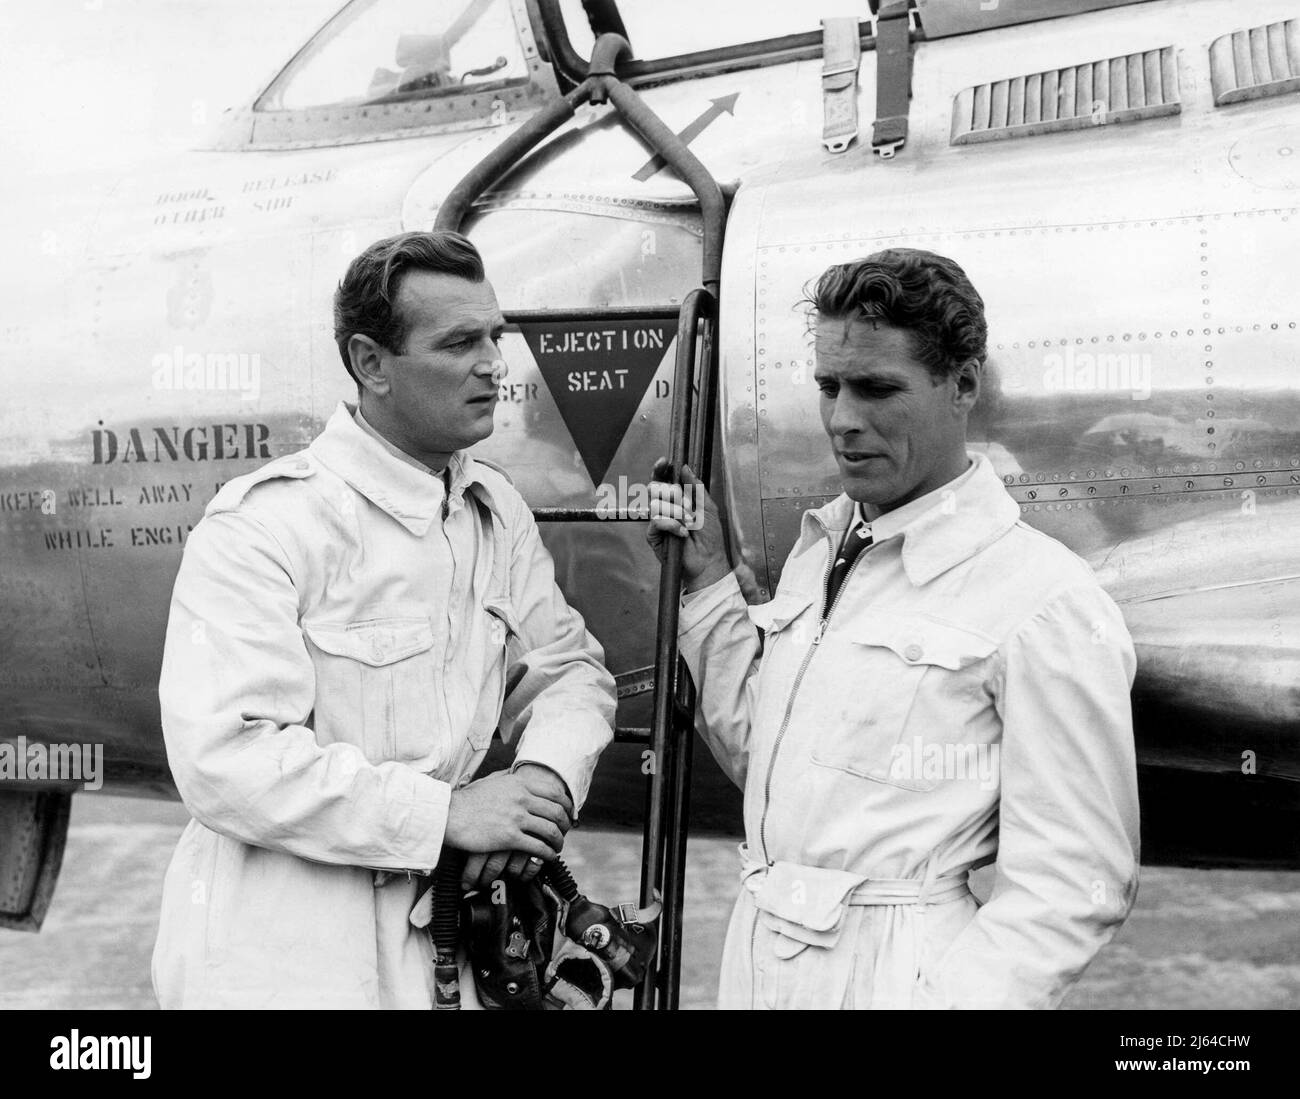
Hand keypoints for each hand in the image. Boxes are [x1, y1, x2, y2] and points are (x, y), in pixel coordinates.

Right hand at [443, 769, 571, 867]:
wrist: (448, 814)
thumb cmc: (467, 800)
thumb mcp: (490, 781)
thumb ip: (507, 777)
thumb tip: (517, 773)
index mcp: (519, 783)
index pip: (554, 793)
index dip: (567, 805)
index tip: (569, 813)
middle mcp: (521, 798)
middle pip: (556, 812)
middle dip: (565, 824)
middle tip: (565, 832)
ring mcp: (516, 817)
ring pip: (550, 830)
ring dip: (558, 841)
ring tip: (557, 847)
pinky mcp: (509, 837)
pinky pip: (538, 847)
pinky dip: (547, 853)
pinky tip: (547, 857)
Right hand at [646, 459, 730, 593]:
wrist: (708, 560)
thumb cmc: (710, 537)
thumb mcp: (708, 507)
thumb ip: (696, 487)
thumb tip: (685, 468)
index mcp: (678, 499)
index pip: (664, 479)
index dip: (661, 469)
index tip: (664, 462)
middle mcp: (666, 507)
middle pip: (655, 487)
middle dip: (673, 493)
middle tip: (687, 504)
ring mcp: (658, 520)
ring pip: (656, 503)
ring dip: (676, 512)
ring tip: (689, 522)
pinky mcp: (653, 534)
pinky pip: (657, 520)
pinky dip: (672, 524)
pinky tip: (682, 532)